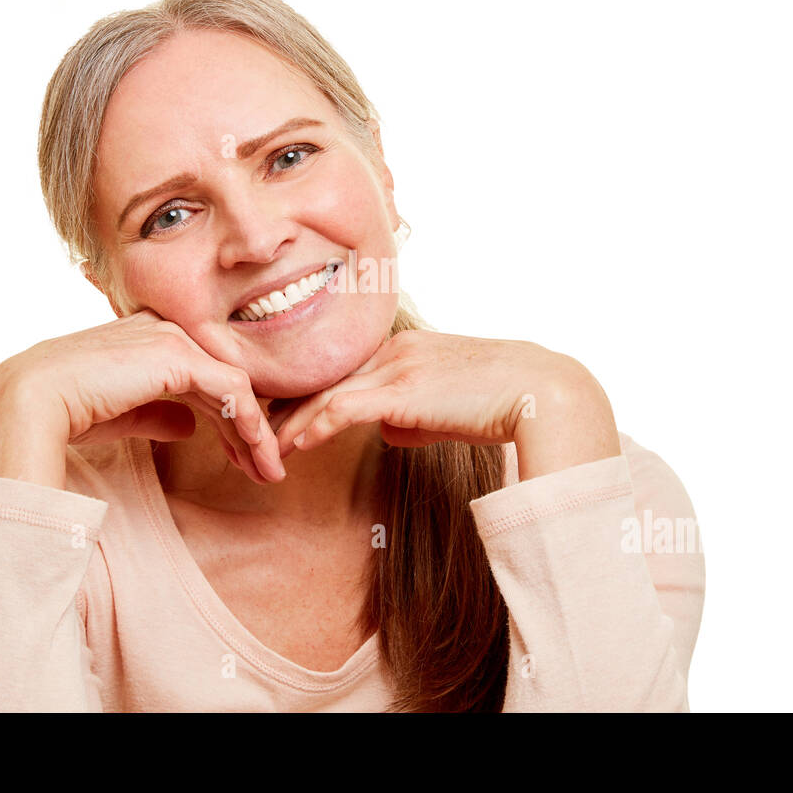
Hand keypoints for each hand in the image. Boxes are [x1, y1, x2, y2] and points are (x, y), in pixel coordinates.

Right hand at [0, 309, 285, 484]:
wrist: (29, 403)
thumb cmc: (62, 412)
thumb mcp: (121, 414)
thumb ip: (156, 412)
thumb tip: (187, 425)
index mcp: (147, 338)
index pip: (203, 376)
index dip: (227, 419)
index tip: (240, 459)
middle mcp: (164, 330)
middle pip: (225, 382)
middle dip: (250, 430)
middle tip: (268, 470)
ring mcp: (173, 338)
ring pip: (235, 387)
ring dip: (256, 433)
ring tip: (269, 472)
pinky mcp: (179, 357)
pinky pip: (231, 391)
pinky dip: (249, 424)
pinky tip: (257, 454)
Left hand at [271, 330, 616, 477]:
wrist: (542, 393)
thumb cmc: (504, 402)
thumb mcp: (450, 405)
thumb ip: (415, 412)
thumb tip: (387, 430)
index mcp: (405, 347)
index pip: (341, 367)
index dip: (307, 391)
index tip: (280, 413)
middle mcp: (394, 349)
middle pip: (322, 375)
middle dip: (285, 403)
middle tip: (251, 426)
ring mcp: (397, 367)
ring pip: (325, 392)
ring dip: (289, 423)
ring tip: (262, 446)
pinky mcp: (401, 391)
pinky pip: (342, 408)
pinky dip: (313, 427)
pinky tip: (293, 446)